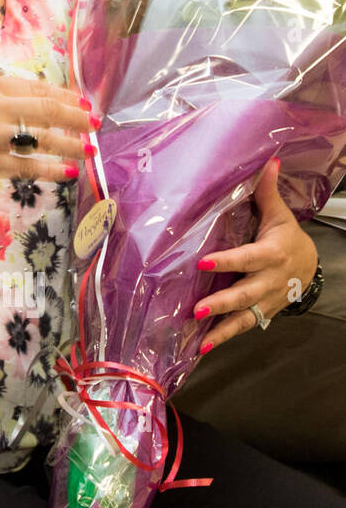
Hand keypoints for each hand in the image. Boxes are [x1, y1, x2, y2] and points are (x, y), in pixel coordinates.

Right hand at [0, 74, 95, 187]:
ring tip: (89, 150)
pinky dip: (52, 169)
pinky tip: (68, 172)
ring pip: (44, 139)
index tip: (83, 104)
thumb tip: (37, 101)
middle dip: (77, 118)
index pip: (37, 88)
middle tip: (96, 125)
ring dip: (71, 145)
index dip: (65, 97)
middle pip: (48, 110)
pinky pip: (30, 167)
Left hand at [193, 159, 318, 350]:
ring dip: (221, 329)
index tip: (202, 262)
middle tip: (197, 309)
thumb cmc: (286, 236)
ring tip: (199, 339)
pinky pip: (242, 327)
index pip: (247, 258)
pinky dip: (223, 337)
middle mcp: (270, 281)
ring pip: (244, 318)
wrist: (310, 266)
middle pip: (244, 294)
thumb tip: (268, 160)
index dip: (227, 261)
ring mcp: (267, 301)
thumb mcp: (279, 215)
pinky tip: (201, 347)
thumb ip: (267, 192)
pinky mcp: (262, 313)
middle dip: (221, 302)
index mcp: (272, 254)